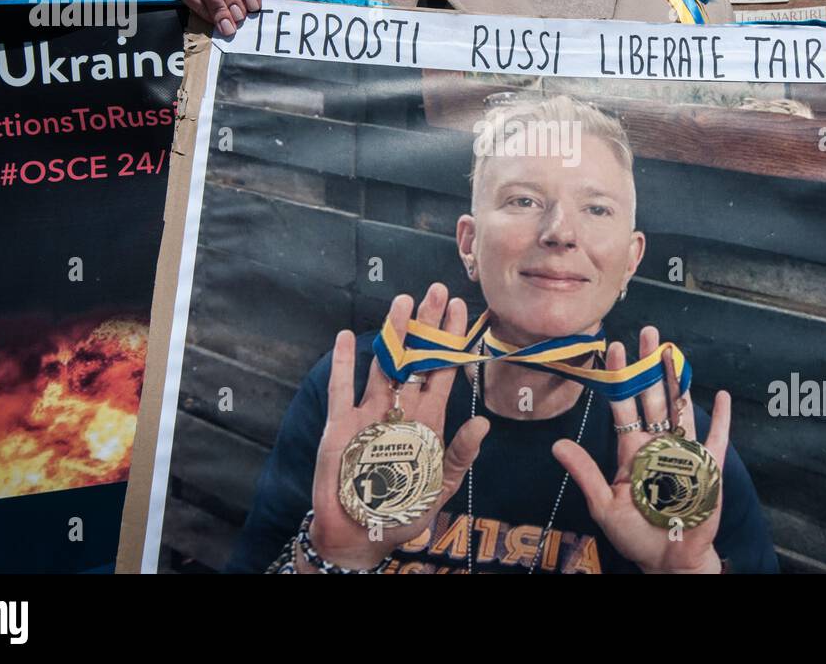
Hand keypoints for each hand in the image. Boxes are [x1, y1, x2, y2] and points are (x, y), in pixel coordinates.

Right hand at [305, 283, 489, 569]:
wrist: (360, 534)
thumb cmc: (404, 511)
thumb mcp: (440, 484)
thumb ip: (459, 454)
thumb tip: (484, 423)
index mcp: (428, 420)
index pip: (443, 371)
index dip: (451, 340)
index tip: (460, 309)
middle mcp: (400, 409)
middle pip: (416, 359)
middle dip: (426, 326)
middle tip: (435, 291)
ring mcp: (369, 414)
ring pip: (384, 366)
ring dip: (392, 335)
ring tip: (402, 304)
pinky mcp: (342, 426)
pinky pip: (342, 390)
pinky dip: (343, 365)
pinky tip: (346, 337)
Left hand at [553, 327, 729, 573]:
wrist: (669, 559)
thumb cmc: (636, 535)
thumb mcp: (604, 505)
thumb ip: (584, 473)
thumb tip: (556, 445)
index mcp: (632, 451)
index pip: (623, 405)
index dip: (619, 377)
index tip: (614, 348)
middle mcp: (657, 444)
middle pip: (652, 396)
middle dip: (649, 365)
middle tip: (647, 334)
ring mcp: (684, 452)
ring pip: (680, 408)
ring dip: (678, 380)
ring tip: (673, 351)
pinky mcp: (708, 467)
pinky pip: (716, 437)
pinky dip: (720, 417)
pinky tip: (721, 395)